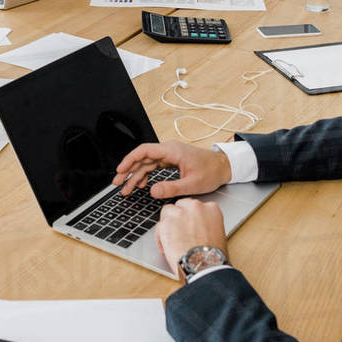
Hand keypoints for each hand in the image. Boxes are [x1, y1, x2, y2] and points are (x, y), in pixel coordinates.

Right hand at [112, 140, 231, 197]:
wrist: (224, 167)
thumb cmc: (211, 172)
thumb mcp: (192, 184)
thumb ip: (171, 188)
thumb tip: (153, 191)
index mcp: (172, 151)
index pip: (144, 151)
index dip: (129, 160)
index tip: (120, 170)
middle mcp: (168, 150)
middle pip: (142, 158)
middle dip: (128, 170)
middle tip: (118, 183)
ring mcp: (170, 155)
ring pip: (147, 163)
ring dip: (136, 175)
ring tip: (126, 188)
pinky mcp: (172, 160)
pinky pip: (154, 166)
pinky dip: (146, 175)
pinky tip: (142, 185)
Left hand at [156, 199, 227, 279]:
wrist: (205, 267)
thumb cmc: (213, 256)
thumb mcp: (217, 233)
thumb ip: (205, 224)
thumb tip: (196, 227)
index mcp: (211, 209)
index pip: (195, 206)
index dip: (190, 217)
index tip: (189, 225)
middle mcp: (196, 207)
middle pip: (180, 205)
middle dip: (178, 217)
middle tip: (179, 231)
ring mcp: (180, 214)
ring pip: (168, 212)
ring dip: (168, 224)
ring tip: (171, 240)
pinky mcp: (166, 223)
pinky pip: (159, 226)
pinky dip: (160, 237)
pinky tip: (166, 248)